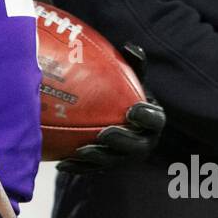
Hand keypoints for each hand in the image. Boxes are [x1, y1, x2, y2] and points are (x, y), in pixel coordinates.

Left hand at [59, 42, 164, 174]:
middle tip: (103, 134)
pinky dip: (78, 167)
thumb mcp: (130, 76)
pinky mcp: (108, 166)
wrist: (116, 115)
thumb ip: (132, 64)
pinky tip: (61, 163)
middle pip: (136, 147)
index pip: (155, 120)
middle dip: (121, 142)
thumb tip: (130, 47)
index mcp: (152, 120)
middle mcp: (143, 142)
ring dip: (97, 158)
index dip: (145, 117)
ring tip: (80, 151)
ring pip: (114, 161)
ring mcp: (126, 157)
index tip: (132, 110)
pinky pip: (93, 170)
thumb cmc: (123, 91)